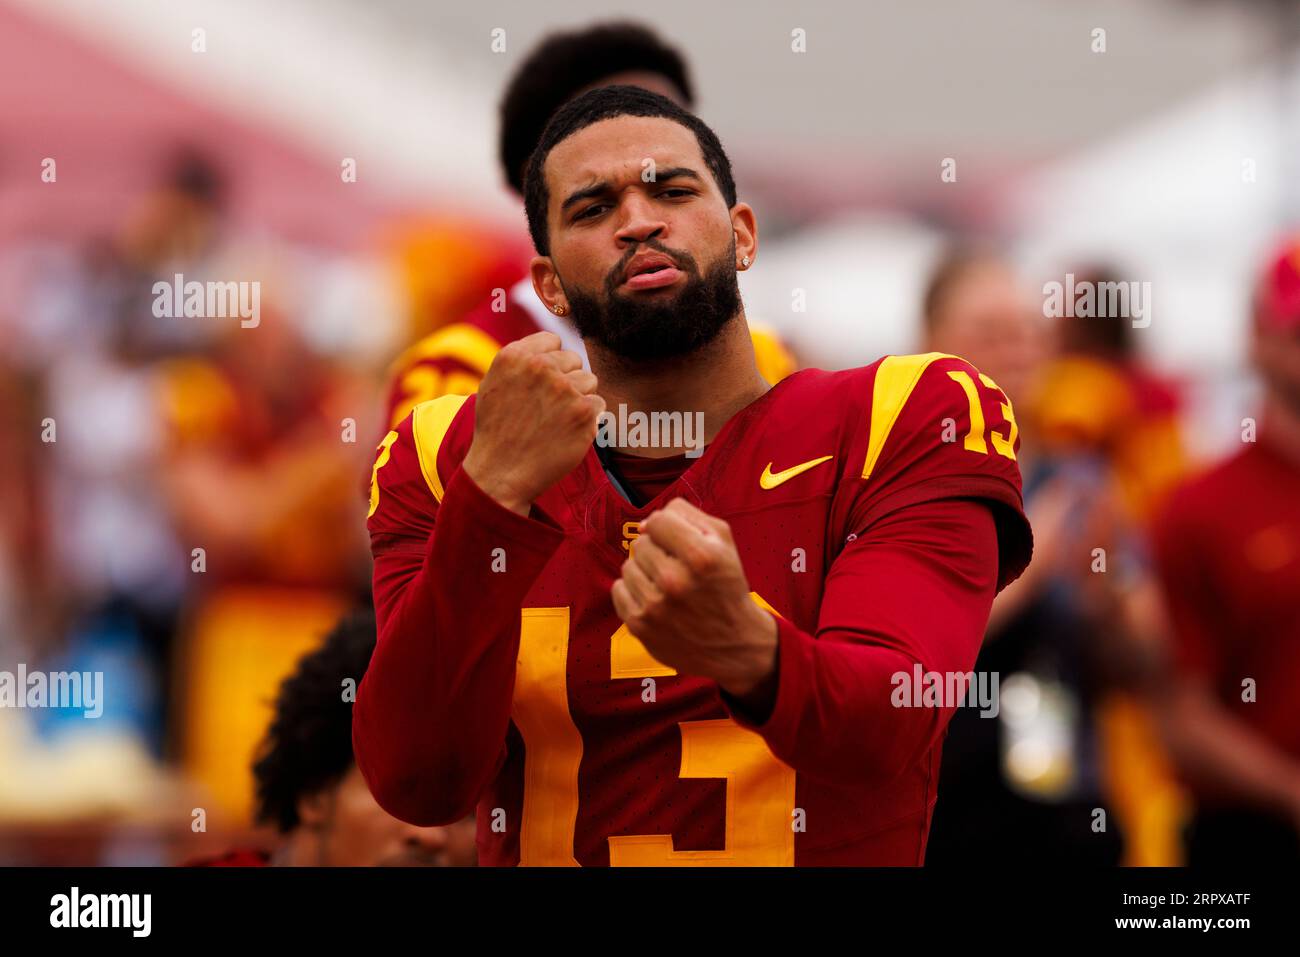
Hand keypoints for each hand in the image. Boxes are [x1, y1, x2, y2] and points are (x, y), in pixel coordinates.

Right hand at [462, 332, 603, 514]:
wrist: (500, 473)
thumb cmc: (497, 431)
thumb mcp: (493, 383)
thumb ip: (521, 360)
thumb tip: (552, 345)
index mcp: (516, 356)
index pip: (553, 340)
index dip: (551, 362)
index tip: (543, 382)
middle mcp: (541, 367)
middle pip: (574, 359)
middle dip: (566, 379)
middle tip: (548, 407)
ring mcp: (564, 388)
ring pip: (589, 380)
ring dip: (579, 398)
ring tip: (557, 420)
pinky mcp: (583, 412)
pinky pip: (599, 404)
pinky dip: (588, 419)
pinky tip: (567, 432)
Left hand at [611, 498, 777, 697]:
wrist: (734, 645)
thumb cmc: (726, 586)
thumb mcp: (723, 541)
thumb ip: (686, 516)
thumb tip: (645, 525)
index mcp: (701, 556)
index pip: (658, 520)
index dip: (668, 529)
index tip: (678, 543)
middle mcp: (676, 581)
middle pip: (641, 543)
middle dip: (658, 552)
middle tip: (679, 571)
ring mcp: (655, 606)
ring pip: (628, 566)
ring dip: (645, 572)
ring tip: (668, 587)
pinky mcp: (639, 626)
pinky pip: (618, 589)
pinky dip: (634, 592)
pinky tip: (655, 600)